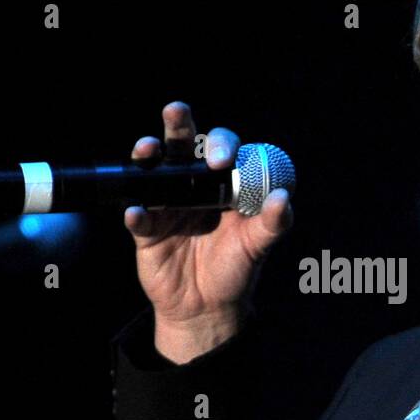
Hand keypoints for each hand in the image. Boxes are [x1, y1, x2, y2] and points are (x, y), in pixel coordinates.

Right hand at [125, 101, 292, 362]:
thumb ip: (272, 223)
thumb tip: (282, 199)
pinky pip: (138, 218)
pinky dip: (136, 214)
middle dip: (178, 125)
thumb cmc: (236, 268)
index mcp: (222, 183)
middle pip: (182, 146)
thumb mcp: (257, 246)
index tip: (223, 159)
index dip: (222, 146)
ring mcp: (166, 205)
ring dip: (147, 157)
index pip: (221, 150)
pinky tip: (137, 213)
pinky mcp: (146, 231)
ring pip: (152, 172)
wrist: (208, 308)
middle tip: (177, 111)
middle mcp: (191, 186)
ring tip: (147, 149)